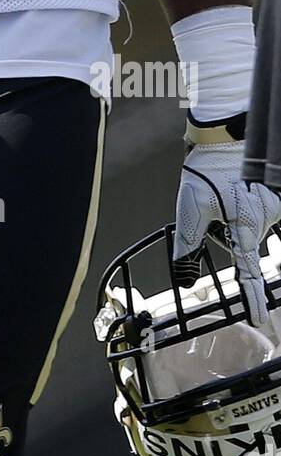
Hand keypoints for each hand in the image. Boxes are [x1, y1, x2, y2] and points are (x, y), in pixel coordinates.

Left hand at [173, 139, 280, 326]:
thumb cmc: (207, 170)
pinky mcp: (272, 195)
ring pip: (249, 229)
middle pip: (244, 244)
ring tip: (221, 196)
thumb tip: (184, 280)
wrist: (222, 137)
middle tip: (212, 212)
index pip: (248, 271)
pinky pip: (257, 215)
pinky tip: (233, 195)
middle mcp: (264, 218)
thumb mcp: (190, 207)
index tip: (259, 318)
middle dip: (227, 235)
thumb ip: (189, 246)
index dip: (252, 297)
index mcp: (245, 225)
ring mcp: (272, 206)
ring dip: (234, 221)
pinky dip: (244, 212)